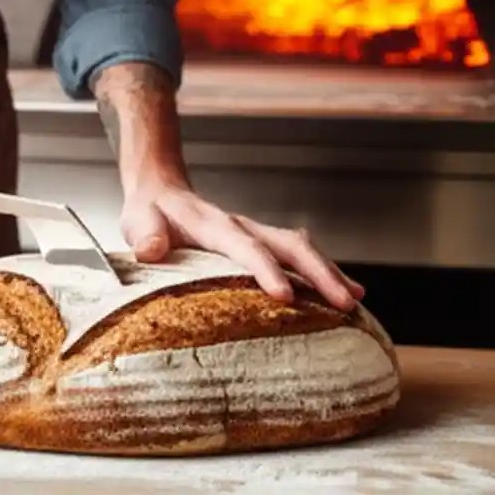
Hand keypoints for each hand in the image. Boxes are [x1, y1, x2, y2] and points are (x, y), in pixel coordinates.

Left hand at [120, 177, 364, 310]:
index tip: (285, 296)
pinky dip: (322, 274)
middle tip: (345, 302)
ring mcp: (258, 235)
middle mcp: (245, 228)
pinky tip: (341, 294)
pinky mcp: (263, 245)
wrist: (163, 194)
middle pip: (291, 247)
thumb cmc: (150, 214)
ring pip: (302, 251)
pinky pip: (298, 257)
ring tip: (356, 299)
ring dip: (330, 273)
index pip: (248, 249)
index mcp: (216, 227)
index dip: (267, 271)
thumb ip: (145, 233)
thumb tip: (151, 249)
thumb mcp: (138, 221)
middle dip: (320, 274)